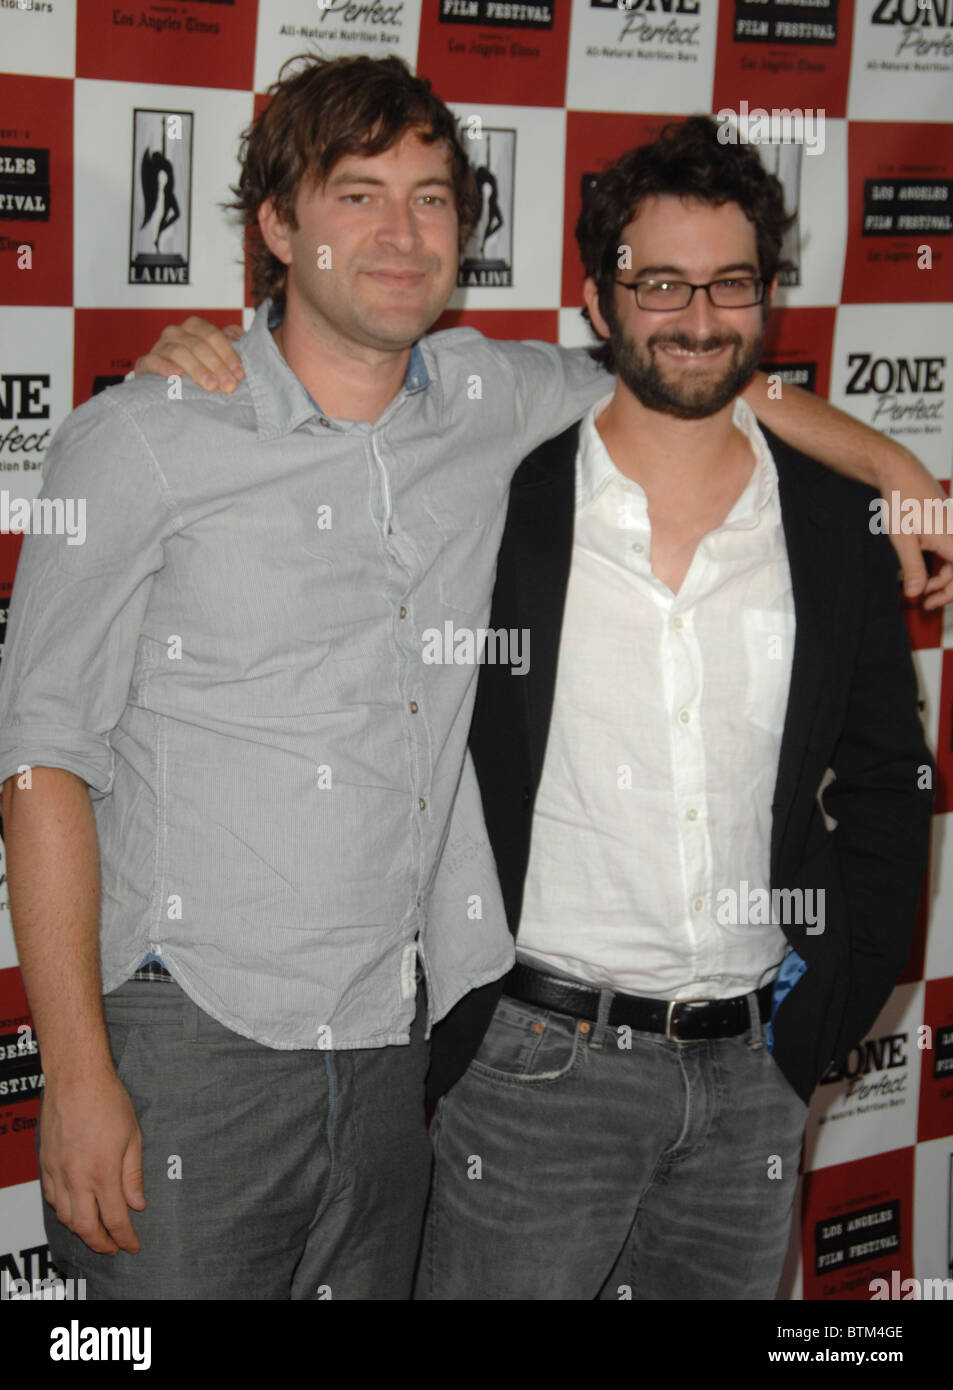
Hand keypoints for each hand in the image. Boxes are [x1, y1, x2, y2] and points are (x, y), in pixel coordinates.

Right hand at [38, 1070, 145, 1254]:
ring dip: (82, 1229)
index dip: (125, 1238)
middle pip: (86, 1227)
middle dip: (101, 1243)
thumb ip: (133, 1175)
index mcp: (103, 1173)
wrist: (76, 1080)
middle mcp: (77, 1178)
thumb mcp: (133, 1137)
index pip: (115, 1219)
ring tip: (97, 1232)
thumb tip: (138, 1204)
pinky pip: (52, 1198)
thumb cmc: (108, 1102)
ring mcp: (58, 1172)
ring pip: (65, 1216)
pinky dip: (64, 1210)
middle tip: (114, 1247)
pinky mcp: (47, 1164)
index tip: (133, 1246)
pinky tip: (75, 1208)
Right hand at [133, 316, 244, 392]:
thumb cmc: (199, 369)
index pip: (212, 335)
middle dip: (217, 366)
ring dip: (197, 369)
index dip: (228, 354)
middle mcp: (175, 333)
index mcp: (194, 327)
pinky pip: (152, 361)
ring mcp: (159, 347)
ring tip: (210, 386)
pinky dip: (165, 368)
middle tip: (229, 386)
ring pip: (178, 351)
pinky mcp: (145, 363)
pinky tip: (177, 377)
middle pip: (197, 344)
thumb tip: (240, 337)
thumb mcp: (218, 356)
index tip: (239, 374)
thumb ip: (230, 343)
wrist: (169, 386)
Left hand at [877, 454, 952, 608]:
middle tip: (925, 601)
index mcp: (951, 538)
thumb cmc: (900, 498)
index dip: (949, 593)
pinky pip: (949, 548)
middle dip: (944, 588)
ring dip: (940, 576)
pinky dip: (938, 562)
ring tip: (920, 586)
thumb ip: (911, 567)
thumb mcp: (902, 539)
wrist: (899, 470)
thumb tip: (915, 592)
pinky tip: (921, 566)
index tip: (931, 603)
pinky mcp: (945, 523)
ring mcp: (951, 527)